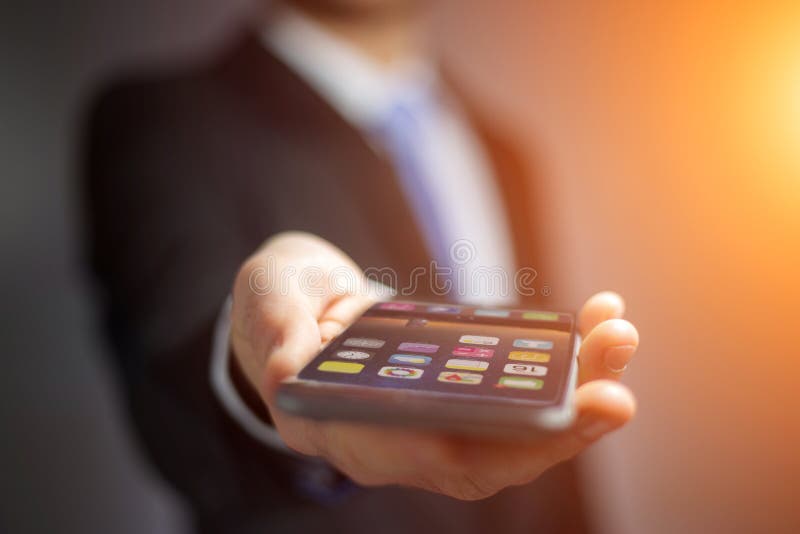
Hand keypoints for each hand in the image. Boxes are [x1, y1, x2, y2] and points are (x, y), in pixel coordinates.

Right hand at [231, 231, 638, 499]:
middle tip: (614, 394)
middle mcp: (394, 439)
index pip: (411, 458)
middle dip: (556, 432)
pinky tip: (598, 322)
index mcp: (339, 426)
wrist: (302, 302)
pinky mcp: (460, 392)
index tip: (537, 422)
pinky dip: (566, 365)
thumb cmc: (279, 301)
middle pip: (485, 455)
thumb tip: (287, 368)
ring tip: (618, 339)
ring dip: (576, 393)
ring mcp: (432, 419)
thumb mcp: (264, 299)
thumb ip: (272, 329)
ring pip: (515, 430)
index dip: (475, 448)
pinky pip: (520, 393)